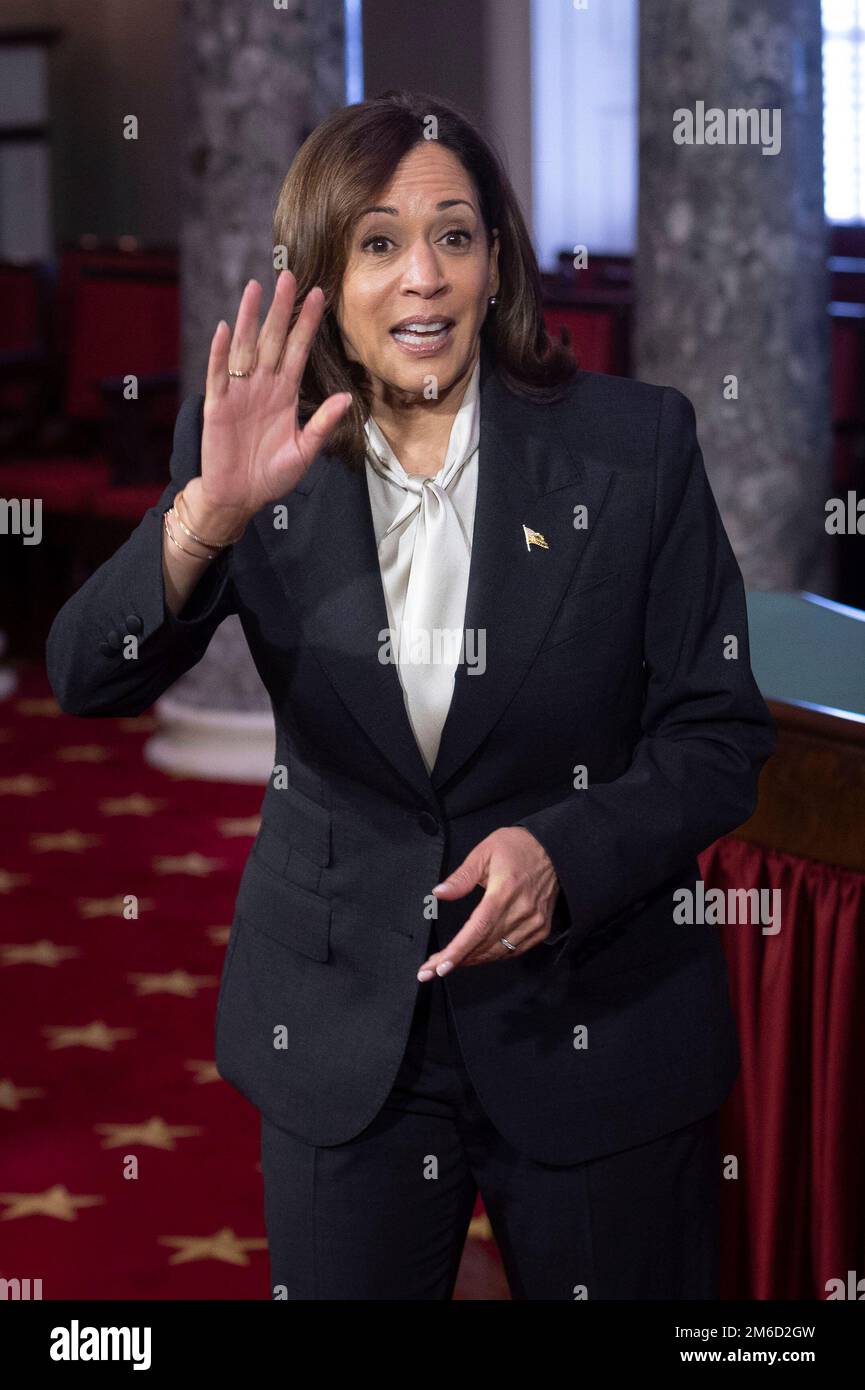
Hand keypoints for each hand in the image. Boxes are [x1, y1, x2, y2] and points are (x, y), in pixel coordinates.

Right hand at [197, 271, 352, 524]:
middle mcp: (262, 386)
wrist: (239, 498)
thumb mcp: (304, 451)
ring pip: (245, 348)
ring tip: (255, 289)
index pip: (298, 350)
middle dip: (281, 309)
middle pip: (273, 339)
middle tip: (289, 276)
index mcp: (284, 394)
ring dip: (250, 319)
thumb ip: (322, 424)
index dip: (307, 324)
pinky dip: (221, 352)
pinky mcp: (217, 405)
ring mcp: (238, 392)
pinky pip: (218, 374)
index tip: (320, 295)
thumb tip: (346, 398)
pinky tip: (226, 329)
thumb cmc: (271, 476)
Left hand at [416, 827, 559, 978]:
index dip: (457, 951)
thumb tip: (439, 893)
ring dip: (472, 960)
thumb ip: (461, 877)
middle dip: (456, 960)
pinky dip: (493, 956)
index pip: (478, 928)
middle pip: (485, 944)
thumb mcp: (484, 852)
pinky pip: (514, 951)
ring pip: (499, 952)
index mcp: (505, 891)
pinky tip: (476, 956)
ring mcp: (534, 922)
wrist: (554, 849)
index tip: (439, 966)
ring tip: (449, 963)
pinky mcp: (541, 928)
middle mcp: (522, 910)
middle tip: (431, 969)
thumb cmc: (517, 847)